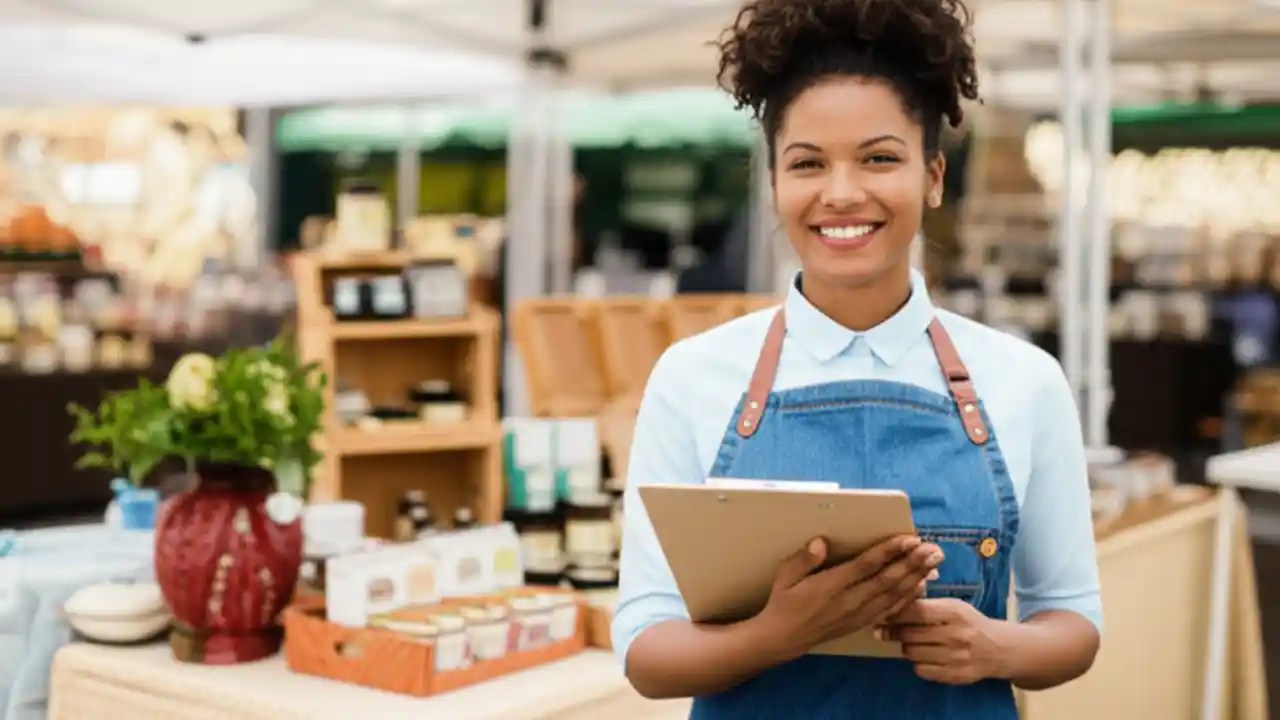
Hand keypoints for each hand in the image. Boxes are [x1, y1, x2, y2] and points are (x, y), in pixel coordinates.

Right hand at [754, 535, 943, 660]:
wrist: (784, 638)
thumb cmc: (784, 602)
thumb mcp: (785, 577)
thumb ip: (804, 559)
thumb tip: (821, 542)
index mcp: (831, 586)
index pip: (866, 566)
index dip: (889, 551)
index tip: (908, 539)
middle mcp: (850, 601)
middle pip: (888, 580)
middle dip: (912, 563)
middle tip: (933, 549)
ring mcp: (859, 614)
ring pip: (894, 595)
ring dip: (916, 577)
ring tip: (934, 563)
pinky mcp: (863, 622)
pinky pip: (891, 610)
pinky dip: (909, 597)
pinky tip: (921, 586)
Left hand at [883, 598, 1010, 684]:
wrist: (999, 649)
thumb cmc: (969, 623)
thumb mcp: (953, 606)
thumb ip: (927, 605)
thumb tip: (892, 605)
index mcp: (954, 612)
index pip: (916, 611)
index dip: (895, 614)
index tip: (883, 614)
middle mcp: (956, 635)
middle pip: (910, 634)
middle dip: (893, 632)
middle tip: (884, 631)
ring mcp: (956, 658)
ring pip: (912, 653)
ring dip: (906, 648)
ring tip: (910, 643)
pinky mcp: (956, 676)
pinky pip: (921, 670)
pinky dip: (917, 664)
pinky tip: (924, 657)